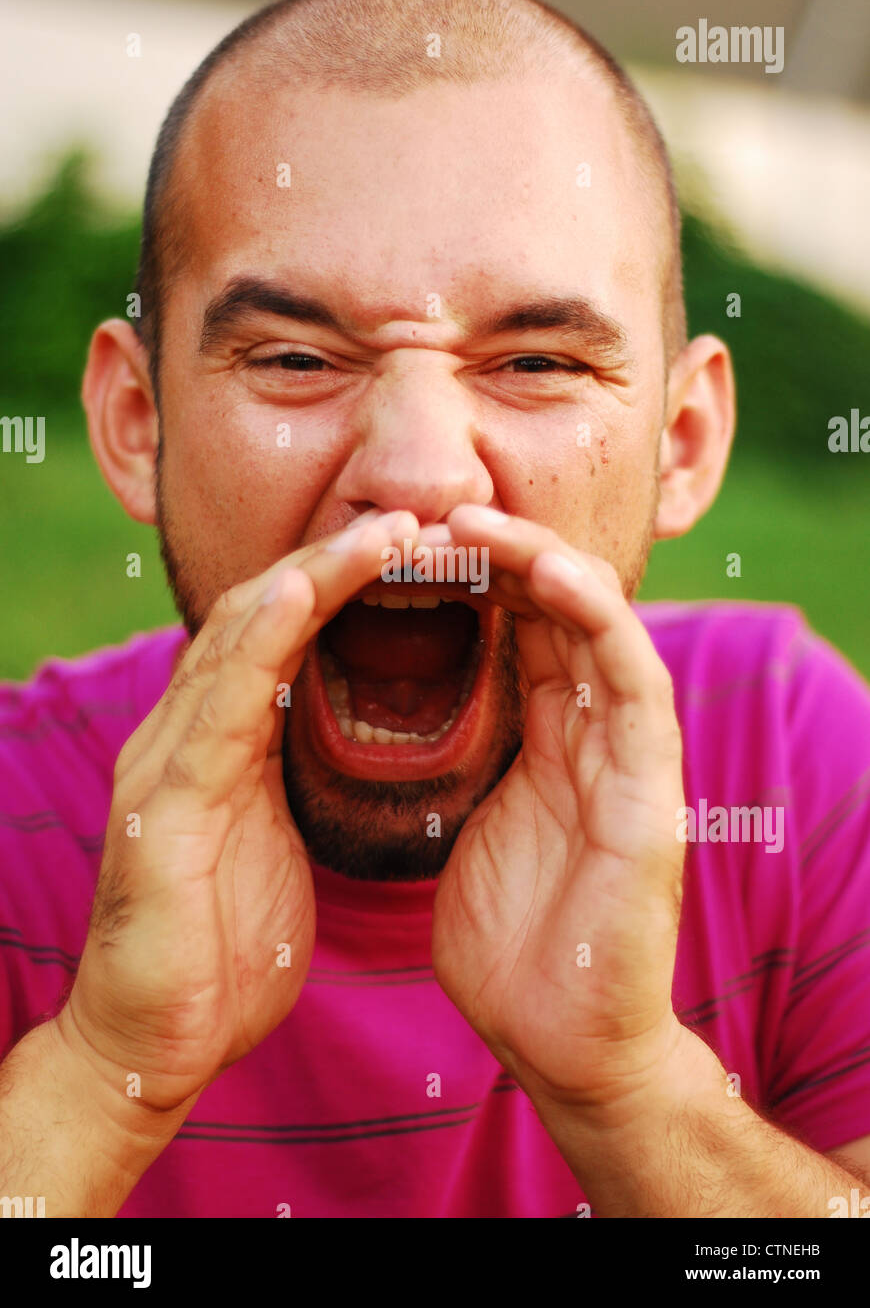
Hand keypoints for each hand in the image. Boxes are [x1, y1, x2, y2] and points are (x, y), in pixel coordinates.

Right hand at [60, 508, 418, 1113]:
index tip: (415, 550)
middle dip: (335, 560)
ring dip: (311, 577)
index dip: (341, 583)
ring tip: (381, 532)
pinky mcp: (163, 815)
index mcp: (217, 744)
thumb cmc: (219, 946)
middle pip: (261, 615)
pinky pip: (216, 711)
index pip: (280, 634)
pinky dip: (257, 644)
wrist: (149, 1044)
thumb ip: (287, 774)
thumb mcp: (270, 839)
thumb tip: (333, 727)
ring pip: (238, 640)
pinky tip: (297, 596)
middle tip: (411, 517)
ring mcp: (165, 767)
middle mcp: (183, 736)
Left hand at [431, 505, 686, 1118]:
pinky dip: (598, 620)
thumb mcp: (467, 826)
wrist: (562, 1044)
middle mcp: (593, 734)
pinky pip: (635, 685)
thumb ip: (463, 761)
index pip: (518, 629)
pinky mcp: (651, 794)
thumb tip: (400, 714)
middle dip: (497, 553)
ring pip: (600, 626)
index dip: (471, 576)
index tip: (407, 539)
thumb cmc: (511, 943)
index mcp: (549, 740)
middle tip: (430, 510)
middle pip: (554, 611)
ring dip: (543, 564)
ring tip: (479, 524)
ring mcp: (628, 758)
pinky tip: (551, 575)